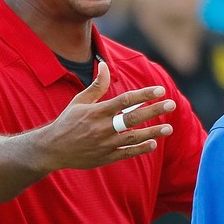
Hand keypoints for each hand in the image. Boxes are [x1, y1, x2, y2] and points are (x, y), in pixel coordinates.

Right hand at [39, 58, 176, 170]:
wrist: (52, 149)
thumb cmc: (67, 122)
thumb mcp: (79, 101)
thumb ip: (97, 86)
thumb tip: (106, 66)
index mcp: (96, 111)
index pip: (125, 100)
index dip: (144, 95)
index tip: (159, 90)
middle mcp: (102, 128)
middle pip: (133, 118)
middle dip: (154, 111)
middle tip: (171, 104)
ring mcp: (105, 144)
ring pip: (133, 137)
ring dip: (153, 132)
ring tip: (169, 128)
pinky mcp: (105, 157)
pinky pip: (126, 153)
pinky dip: (140, 149)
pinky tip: (153, 143)